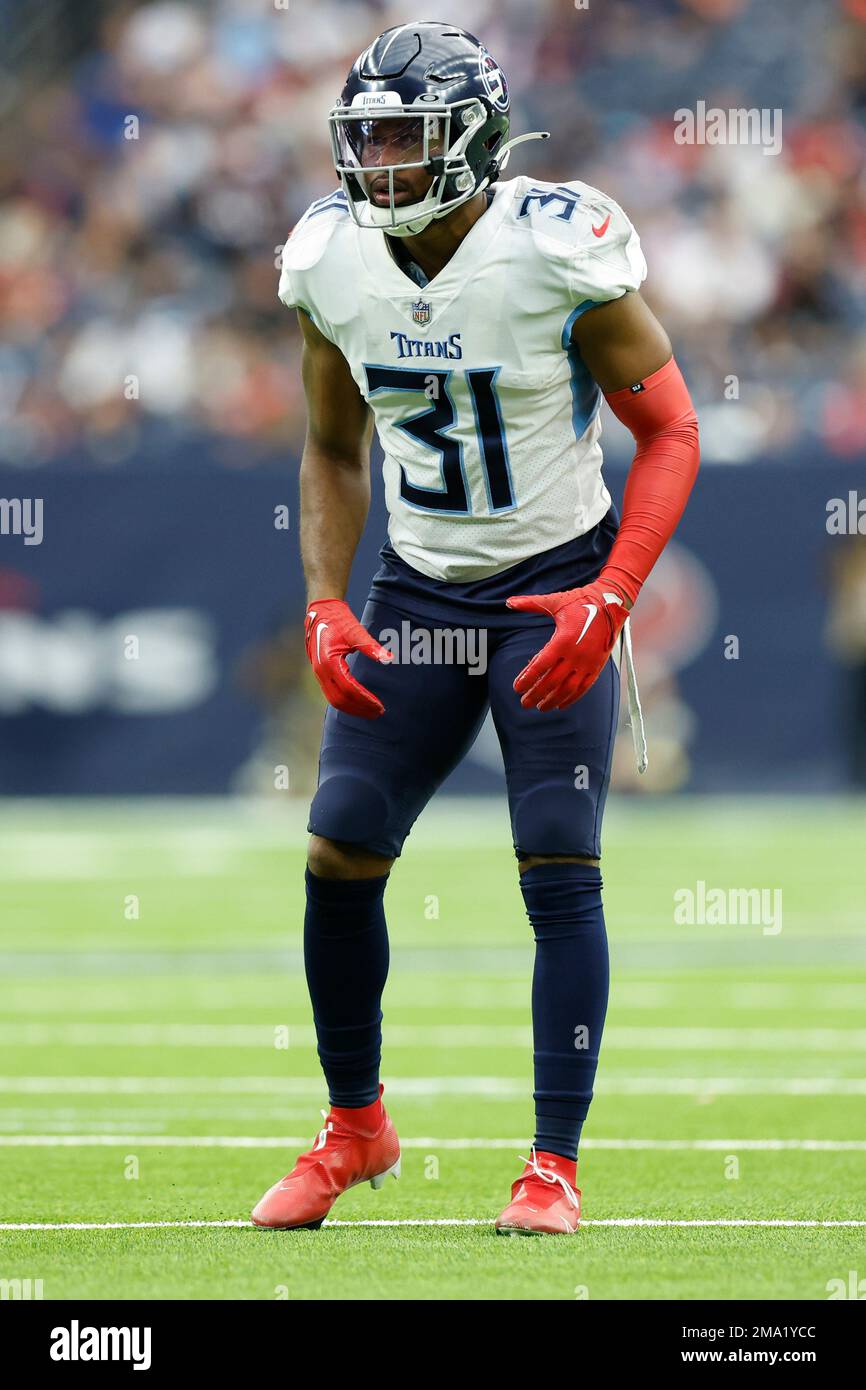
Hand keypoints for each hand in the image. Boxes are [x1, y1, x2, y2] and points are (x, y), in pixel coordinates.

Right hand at [304, 599, 392, 718]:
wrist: (320, 611)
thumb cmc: (339, 620)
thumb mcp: (355, 631)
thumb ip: (371, 646)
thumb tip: (389, 658)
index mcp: (328, 662)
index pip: (349, 689)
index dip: (365, 700)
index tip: (380, 706)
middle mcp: (320, 671)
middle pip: (340, 700)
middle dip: (359, 709)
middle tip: (378, 713)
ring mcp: (318, 673)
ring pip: (334, 700)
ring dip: (352, 708)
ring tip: (370, 711)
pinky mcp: (320, 673)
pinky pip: (331, 694)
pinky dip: (345, 702)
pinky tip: (358, 703)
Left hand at [506, 578, 628, 710]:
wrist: (611, 603)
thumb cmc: (580, 601)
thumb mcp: (554, 601)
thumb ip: (530, 604)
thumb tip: (508, 602)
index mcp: (563, 639)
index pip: (541, 665)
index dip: (527, 678)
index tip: (517, 688)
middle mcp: (576, 654)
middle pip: (552, 681)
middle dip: (536, 694)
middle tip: (524, 703)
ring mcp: (588, 662)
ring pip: (568, 688)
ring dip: (552, 700)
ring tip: (540, 707)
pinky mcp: (597, 666)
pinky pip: (584, 687)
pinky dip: (571, 698)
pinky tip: (560, 705)